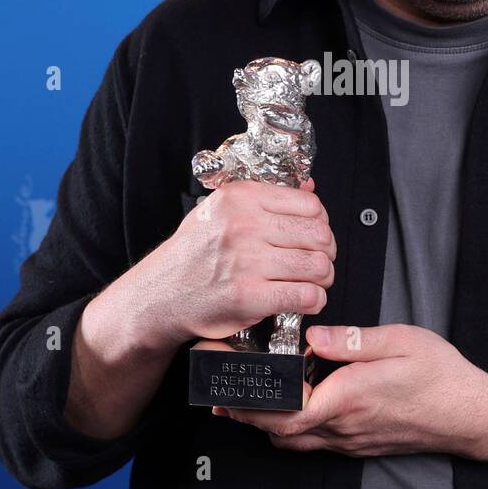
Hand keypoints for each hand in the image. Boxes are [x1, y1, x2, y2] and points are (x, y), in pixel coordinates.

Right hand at [124, 177, 335, 346]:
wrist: (160, 294)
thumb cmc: (193, 254)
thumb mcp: (222, 210)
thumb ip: (265, 198)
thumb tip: (310, 188)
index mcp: (241, 198)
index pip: (310, 205)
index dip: (321, 222)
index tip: (315, 235)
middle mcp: (244, 226)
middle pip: (319, 235)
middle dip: (327, 252)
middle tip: (319, 261)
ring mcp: (246, 262)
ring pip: (317, 266)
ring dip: (324, 278)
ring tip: (314, 282)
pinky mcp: (249, 296)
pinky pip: (306, 296)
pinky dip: (315, 300)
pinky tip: (307, 300)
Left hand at [214, 323, 487, 458]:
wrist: (471, 416)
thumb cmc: (441, 377)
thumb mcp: (400, 342)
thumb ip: (353, 339)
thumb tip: (315, 335)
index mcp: (346, 399)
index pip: (281, 409)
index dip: (246, 398)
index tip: (225, 376)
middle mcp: (342, 427)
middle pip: (275, 431)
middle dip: (242, 412)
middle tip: (217, 391)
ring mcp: (349, 441)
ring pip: (291, 441)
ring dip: (263, 423)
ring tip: (243, 397)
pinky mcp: (357, 444)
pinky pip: (311, 442)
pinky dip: (288, 429)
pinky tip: (288, 406)